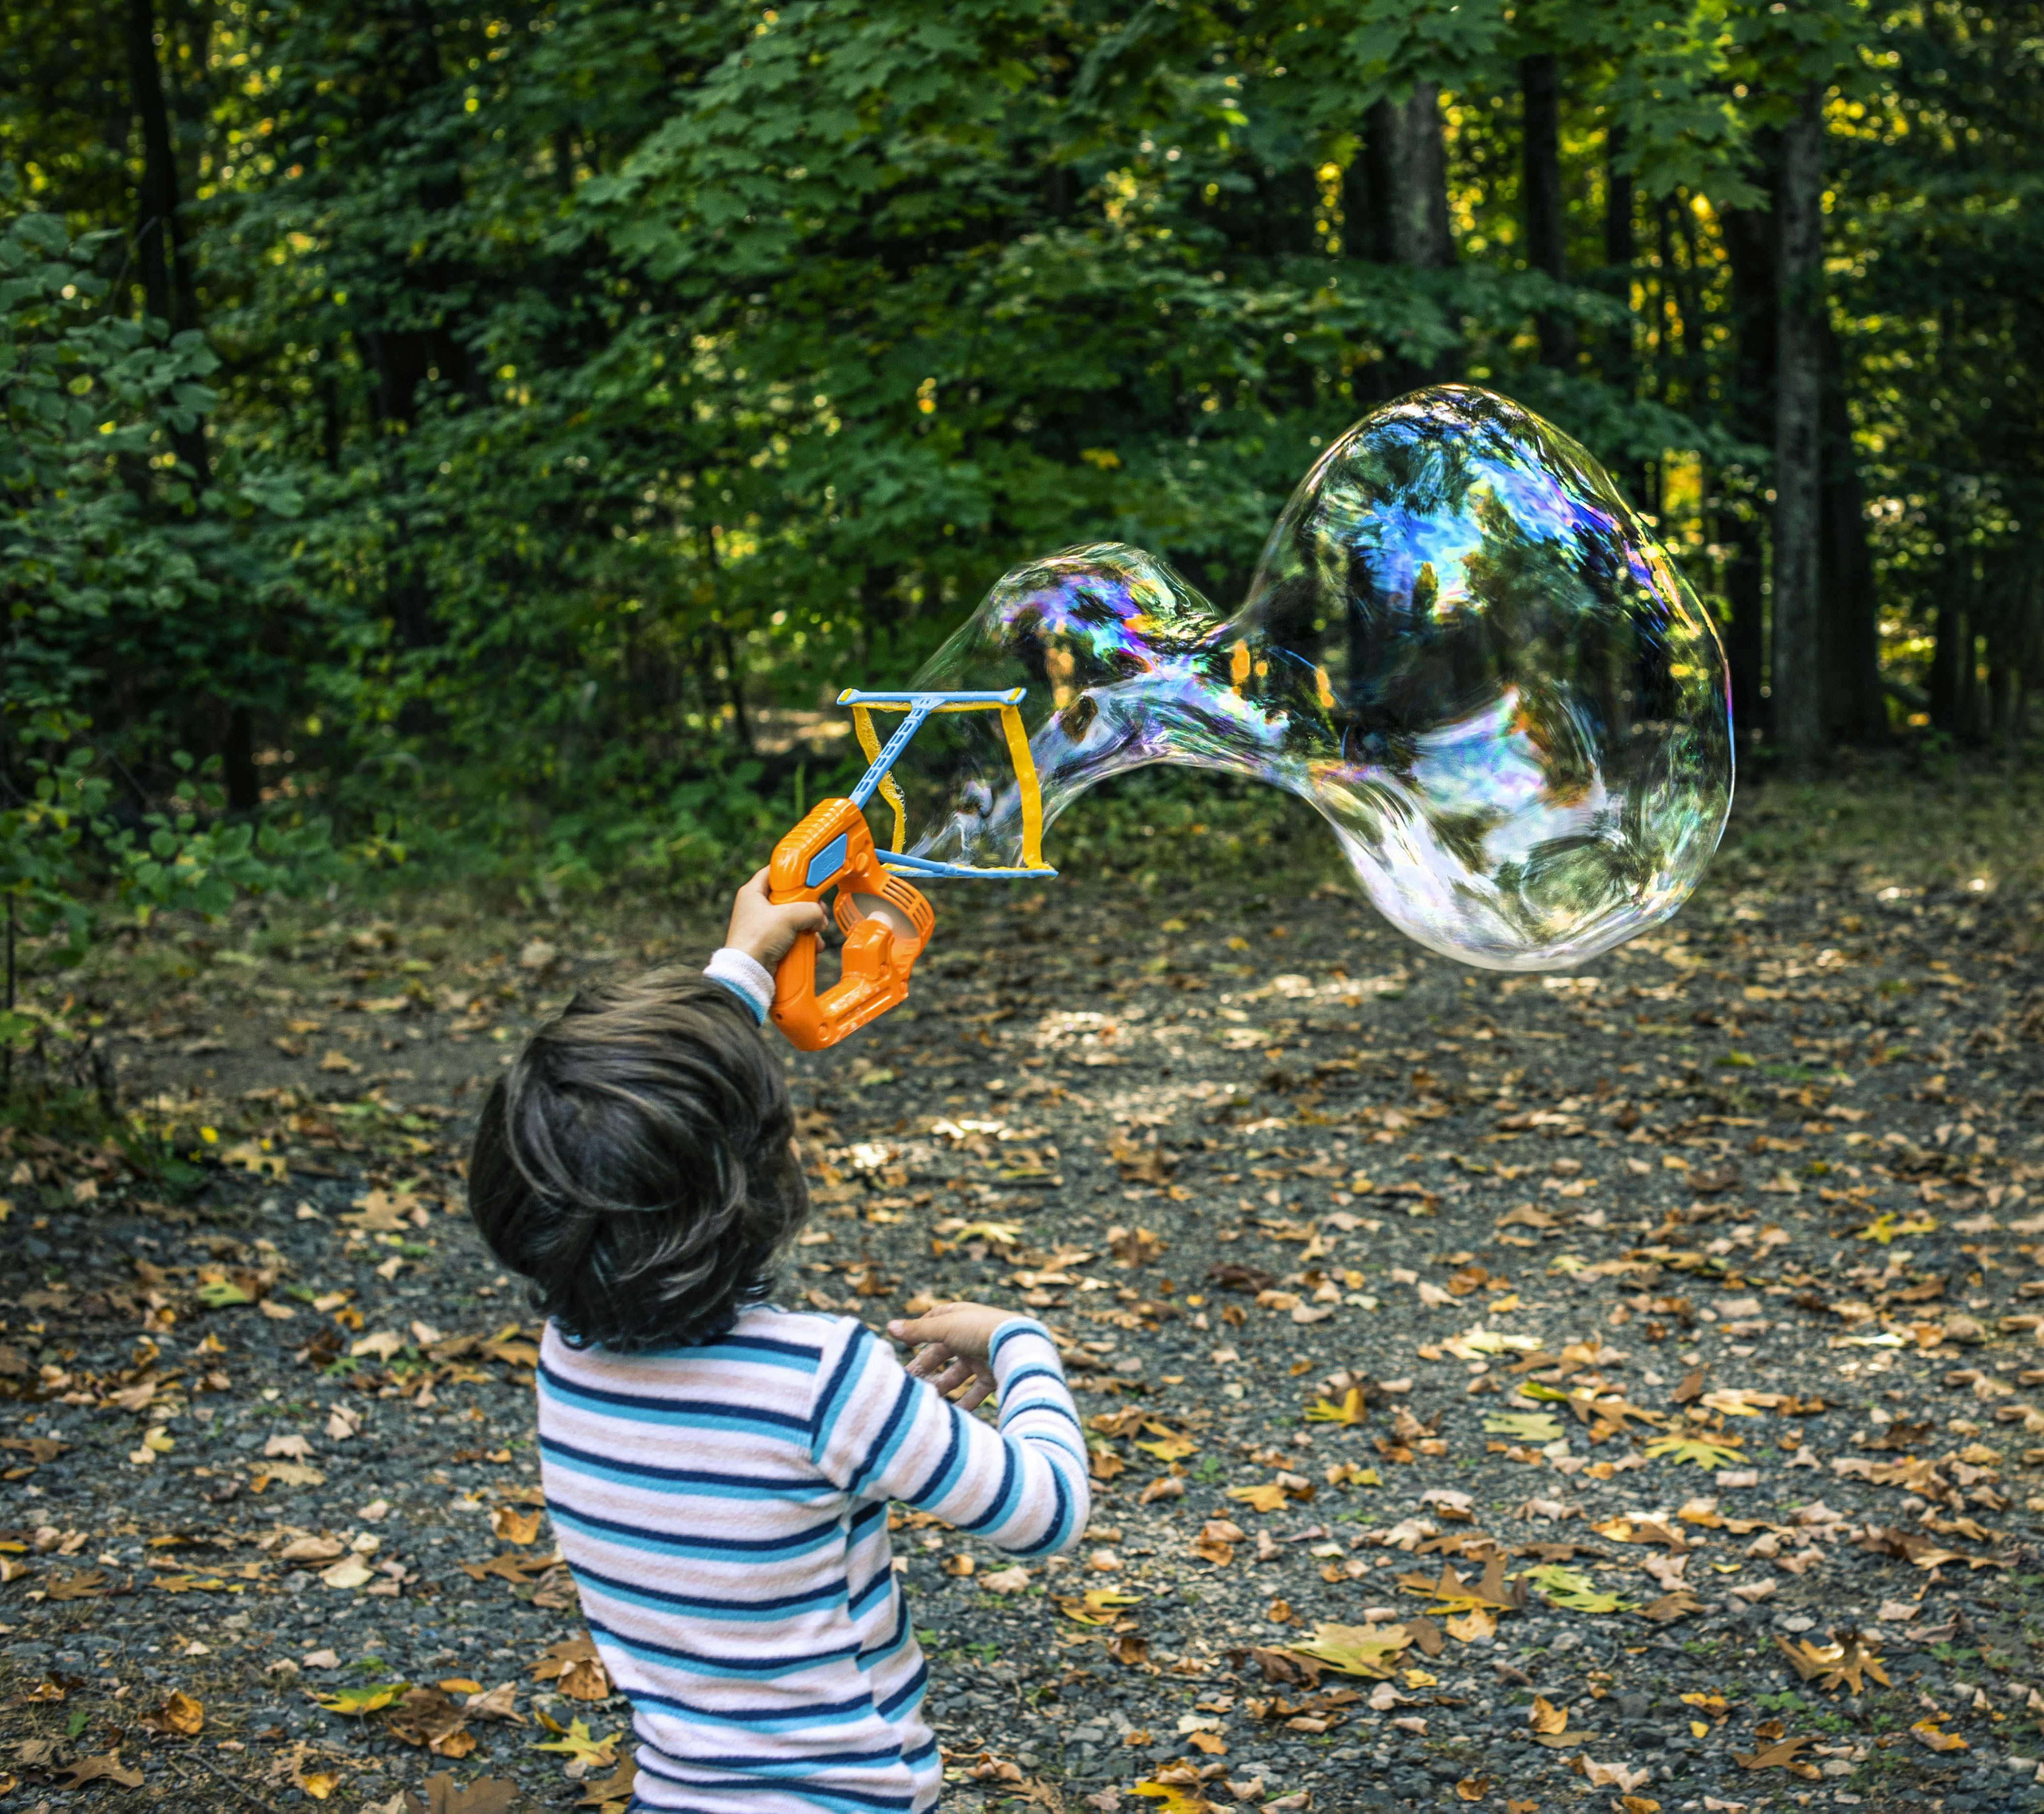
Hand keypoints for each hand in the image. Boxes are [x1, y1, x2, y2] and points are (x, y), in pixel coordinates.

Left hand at [725, 866, 828, 970]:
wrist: (748, 972)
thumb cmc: (758, 939)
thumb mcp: (788, 916)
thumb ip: (810, 910)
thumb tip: (819, 917)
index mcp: (753, 892)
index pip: (773, 872)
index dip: (792, 873)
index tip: (809, 878)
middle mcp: (757, 908)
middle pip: (790, 899)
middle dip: (808, 909)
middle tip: (818, 913)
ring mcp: (764, 927)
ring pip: (794, 921)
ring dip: (810, 930)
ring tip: (816, 937)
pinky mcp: (771, 944)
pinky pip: (793, 939)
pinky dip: (804, 944)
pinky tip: (812, 950)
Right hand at [886, 1301, 1014, 1410]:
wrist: (1018, 1346)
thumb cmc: (979, 1330)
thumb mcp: (944, 1327)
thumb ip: (917, 1331)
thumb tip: (889, 1326)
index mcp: (960, 1317)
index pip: (934, 1321)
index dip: (918, 1333)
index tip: (904, 1345)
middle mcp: (970, 1336)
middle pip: (942, 1353)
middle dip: (924, 1367)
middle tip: (907, 1383)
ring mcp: (982, 1357)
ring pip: (956, 1375)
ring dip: (940, 1387)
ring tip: (924, 1401)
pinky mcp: (993, 1376)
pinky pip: (974, 1392)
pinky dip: (963, 1404)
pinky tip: (950, 1415)